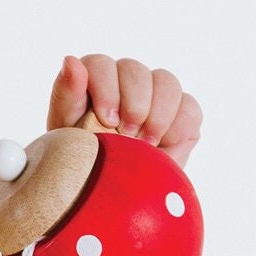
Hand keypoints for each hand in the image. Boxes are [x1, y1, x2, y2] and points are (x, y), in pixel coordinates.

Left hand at [50, 53, 200, 170]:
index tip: (107, 120)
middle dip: (134, 104)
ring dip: (158, 115)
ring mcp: (157, 95)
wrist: (114, 194)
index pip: (101, 64)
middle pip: (135, 70)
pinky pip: (190, 108)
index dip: (106, 88)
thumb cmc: (84, 161)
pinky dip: (178, 128)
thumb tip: (71, 61)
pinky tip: (163, 147)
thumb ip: (66, 93)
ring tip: (146, 144)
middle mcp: (126, 81)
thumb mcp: (66, 131)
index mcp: (94, 79)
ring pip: (167, 82)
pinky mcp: (183, 115)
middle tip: (128, 135)